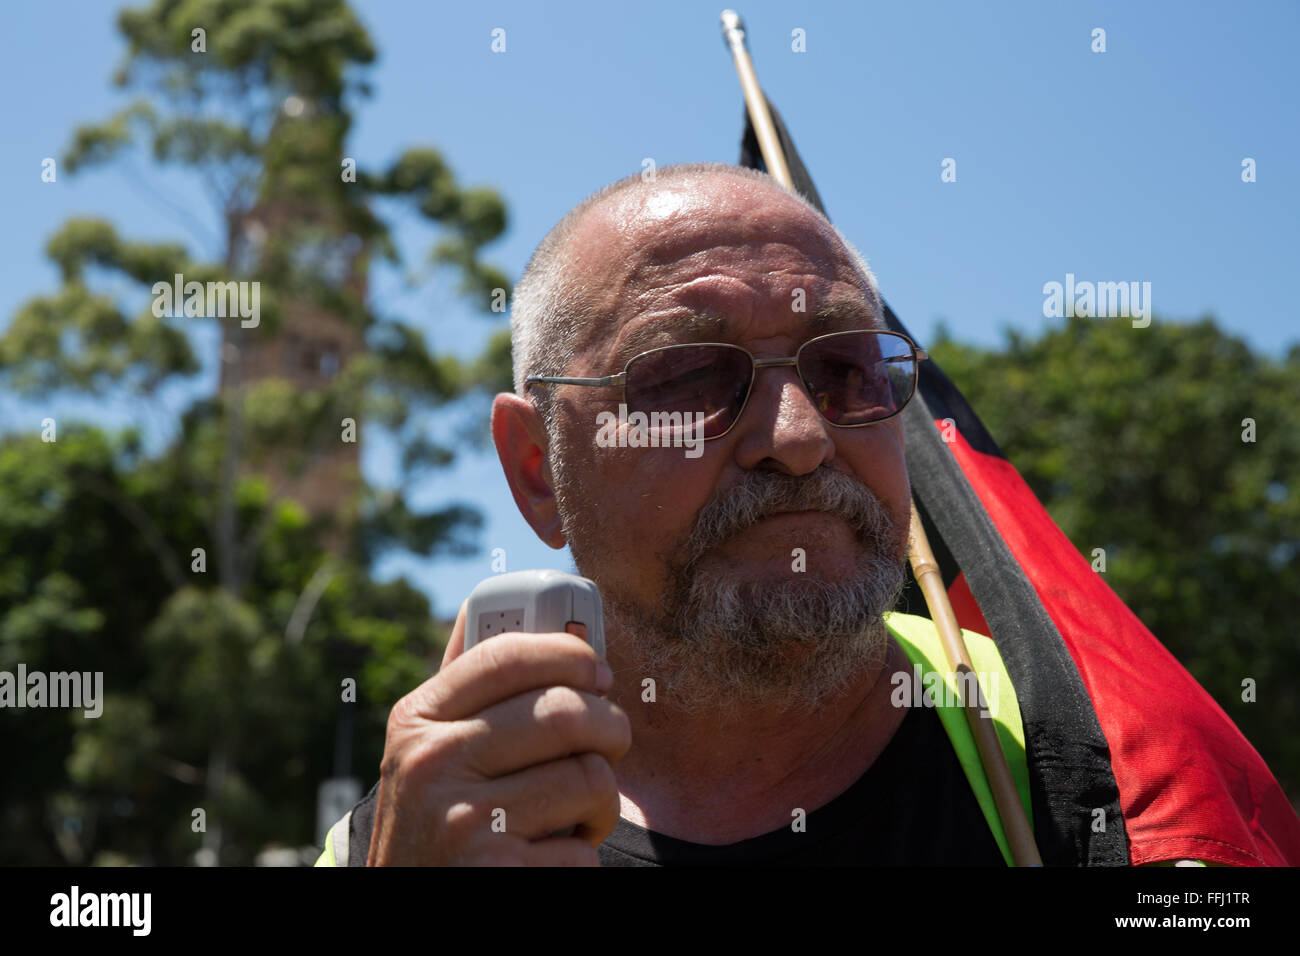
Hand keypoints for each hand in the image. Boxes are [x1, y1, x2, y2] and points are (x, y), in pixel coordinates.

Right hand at [367, 599, 630, 865]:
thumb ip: (470, 688)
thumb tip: (526, 610)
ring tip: (581, 811)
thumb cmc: (434, 820)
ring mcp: (462, 820)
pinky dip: (585, 851)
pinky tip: (556, 854)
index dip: (568, 652)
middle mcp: (431, 764)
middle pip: (563, 712)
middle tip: (614, 740)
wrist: (404, 906)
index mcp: (418, 720)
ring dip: (603, 800)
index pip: (506, 656)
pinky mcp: (496, 872)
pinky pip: (583, 847)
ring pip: (588, 778)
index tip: (600, 670)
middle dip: (611, 725)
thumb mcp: (425, 749)